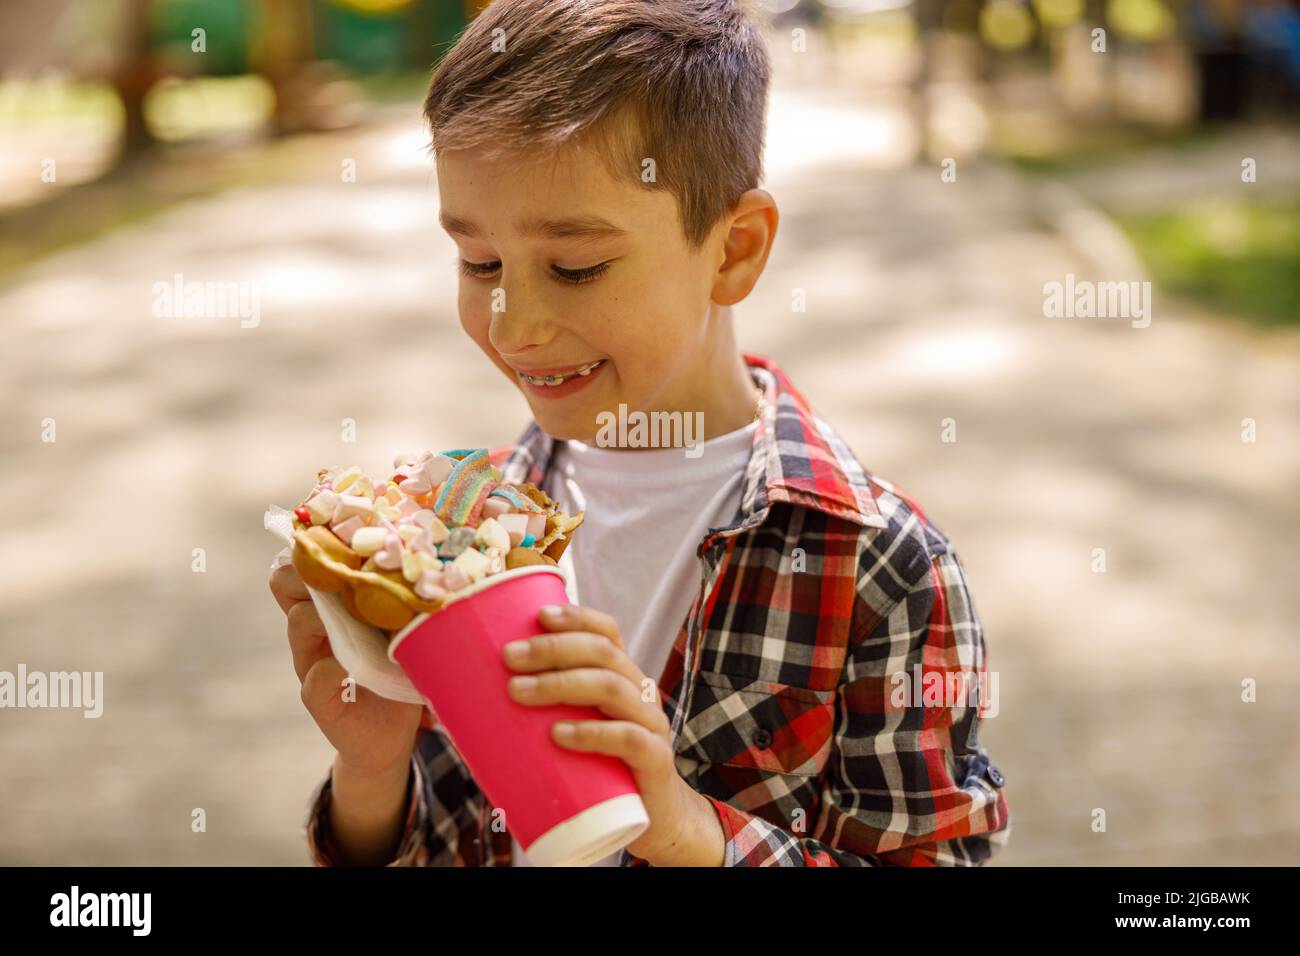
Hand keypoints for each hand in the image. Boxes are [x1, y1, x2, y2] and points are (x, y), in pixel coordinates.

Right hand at [269, 564, 422, 777]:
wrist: (393, 734)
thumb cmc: (400, 670)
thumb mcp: (401, 628)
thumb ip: (400, 599)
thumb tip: (430, 556)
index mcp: (329, 607)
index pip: (301, 565)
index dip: (316, 548)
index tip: (346, 538)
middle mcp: (313, 629)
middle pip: (288, 584)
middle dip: (315, 572)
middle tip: (350, 571)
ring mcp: (310, 662)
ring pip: (299, 621)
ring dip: (328, 613)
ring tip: (361, 614)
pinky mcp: (318, 697)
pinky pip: (315, 675)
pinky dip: (336, 667)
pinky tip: (358, 666)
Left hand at [501, 603, 724, 865]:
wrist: (654, 819)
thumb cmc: (601, 769)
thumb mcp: (575, 730)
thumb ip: (540, 714)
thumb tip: (459, 707)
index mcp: (623, 678)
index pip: (607, 632)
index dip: (576, 617)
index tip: (538, 615)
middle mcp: (640, 692)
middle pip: (603, 653)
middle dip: (552, 649)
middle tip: (508, 657)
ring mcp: (651, 724)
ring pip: (610, 687)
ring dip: (559, 683)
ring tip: (517, 692)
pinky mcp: (655, 760)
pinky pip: (627, 738)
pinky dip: (591, 733)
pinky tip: (559, 735)